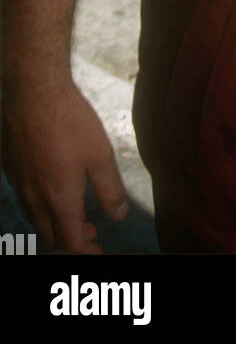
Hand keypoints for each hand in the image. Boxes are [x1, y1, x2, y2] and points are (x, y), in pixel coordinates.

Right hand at [3, 78, 128, 253]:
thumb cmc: (69, 120)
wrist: (33, 91)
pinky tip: (51, 184)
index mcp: (59, 198)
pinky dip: (39, 204)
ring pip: (34, 219)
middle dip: (70, 240)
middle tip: (91, 229)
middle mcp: (34, 197)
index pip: (71, 242)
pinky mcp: (10, 168)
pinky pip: (23, 198)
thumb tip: (118, 215)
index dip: (86, 252)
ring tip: (73, 209)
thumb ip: (110, 189)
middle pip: (50, 236)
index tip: (99, 251)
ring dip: (53, 223)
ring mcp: (18, 183)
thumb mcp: (100, 155)